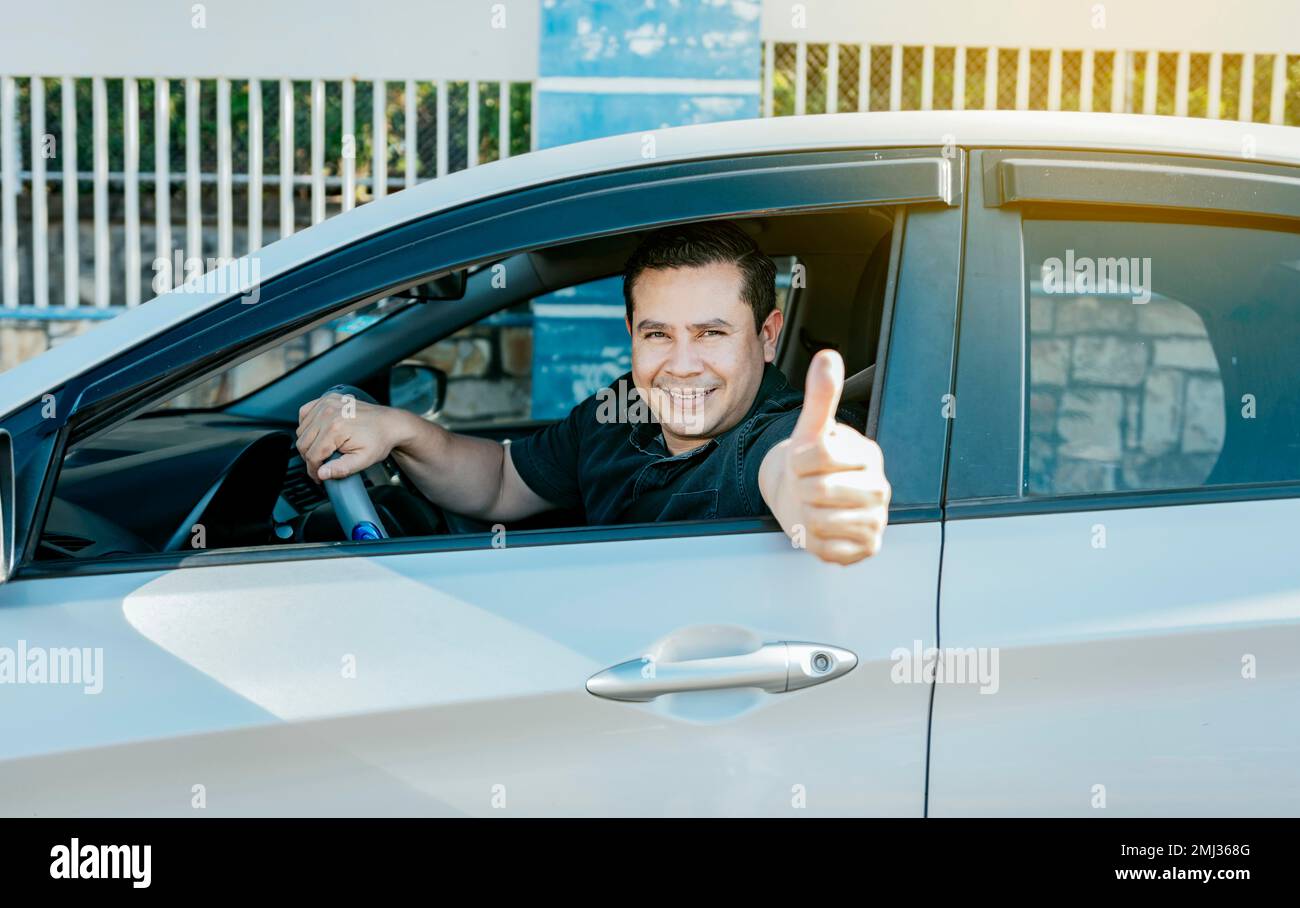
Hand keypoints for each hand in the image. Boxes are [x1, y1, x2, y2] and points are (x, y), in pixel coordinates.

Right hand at [295, 392, 413, 482]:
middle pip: (303, 443)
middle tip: (322, 465)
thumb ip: (341, 469)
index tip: (318, 476)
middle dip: (310, 458)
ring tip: (323, 449)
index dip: (314, 470)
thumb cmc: (379, 440)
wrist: (389, 423)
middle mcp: (328, 413)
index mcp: (336, 428)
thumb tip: (322, 473)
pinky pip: (304, 413)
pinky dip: (306, 424)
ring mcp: (327, 403)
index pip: (312, 455)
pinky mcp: (327, 398)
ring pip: (301, 429)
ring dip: (308, 442)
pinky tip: (318, 432)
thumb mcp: (363, 460)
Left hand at [763, 349, 890, 564]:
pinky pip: (828, 548)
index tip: (804, 462)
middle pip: (817, 491)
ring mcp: (876, 521)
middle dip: (801, 488)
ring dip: (805, 516)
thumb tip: (828, 357)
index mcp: (869, 455)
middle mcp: (879, 489)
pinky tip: (822, 527)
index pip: (818, 455)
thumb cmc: (811, 464)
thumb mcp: (812, 429)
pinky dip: (815, 540)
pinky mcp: (865, 548)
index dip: (797, 460)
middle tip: (808, 486)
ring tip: (814, 506)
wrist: (808, 499)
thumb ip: (821, 395)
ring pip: (820, 521)